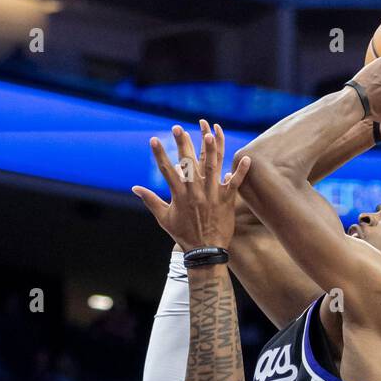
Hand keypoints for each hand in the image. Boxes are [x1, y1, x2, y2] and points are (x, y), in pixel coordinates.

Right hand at [132, 121, 250, 250]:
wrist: (205, 252)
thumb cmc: (184, 235)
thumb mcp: (164, 218)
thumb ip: (150, 200)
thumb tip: (134, 188)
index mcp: (179, 194)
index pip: (166, 170)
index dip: (159, 154)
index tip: (153, 139)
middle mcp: (195, 192)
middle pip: (188, 163)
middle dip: (182, 143)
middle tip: (178, 127)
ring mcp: (212, 195)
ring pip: (212, 168)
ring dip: (211, 149)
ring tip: (210, 132)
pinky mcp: (227, 201)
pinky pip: (236, 184)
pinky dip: (241, 172)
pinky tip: (246, 158)